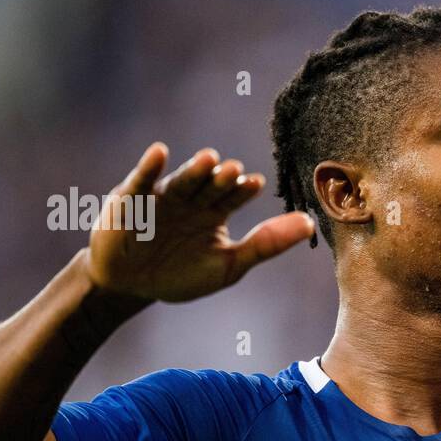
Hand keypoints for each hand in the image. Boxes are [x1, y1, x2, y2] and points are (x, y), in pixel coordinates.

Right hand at [85, 142, 314, 302]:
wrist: (131, 287)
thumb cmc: (180, 275)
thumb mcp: (229, 265)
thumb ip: (267, 244)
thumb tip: (310, 223)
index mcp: (214, 211)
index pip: (233, 198)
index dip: (242, 191)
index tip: (256, 184)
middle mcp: (191, 199)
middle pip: (210, 186)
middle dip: (221, 179)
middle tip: (235, 170)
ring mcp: (162, 197)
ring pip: (181, 181)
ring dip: (194, 171)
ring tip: (210, 159)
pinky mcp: (131, 199)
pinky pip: (142, 180)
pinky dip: (149, 167)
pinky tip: (159, 153)